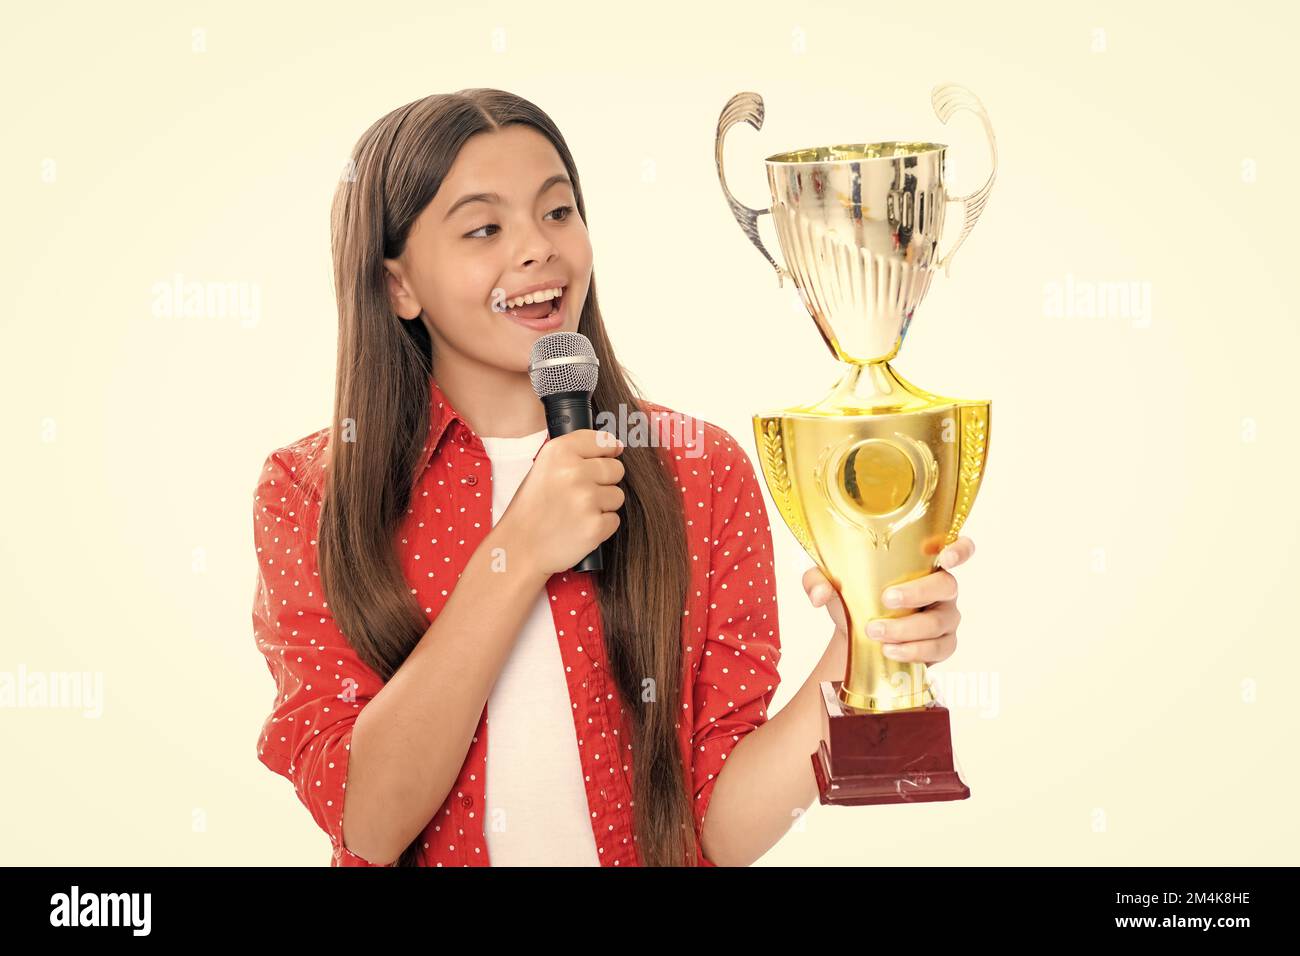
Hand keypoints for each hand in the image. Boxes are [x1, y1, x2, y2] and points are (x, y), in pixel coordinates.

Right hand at [495, 429, 625, 576]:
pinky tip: (578, 528)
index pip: (603, 441)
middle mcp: (574, 472)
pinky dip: (600, 526)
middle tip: (579, 495)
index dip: (607, 451)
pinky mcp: (595, 526)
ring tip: (576, 513)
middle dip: (604, 482)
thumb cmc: (532, 507)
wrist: (519, 547)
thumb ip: (575, 454)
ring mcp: (586, 499)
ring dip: (602, 505)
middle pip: (616, 469)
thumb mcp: (543, 467)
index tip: (604, 458)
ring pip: (617, 495)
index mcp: (559, 452)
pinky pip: (614, 519)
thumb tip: (617, 446)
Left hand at [802, 536, 974, 664]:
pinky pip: (939, 649)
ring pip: (939, 622)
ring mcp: (946, 618)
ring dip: (908, 629)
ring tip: (877, 635)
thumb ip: (818, 580)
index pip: (957, 549)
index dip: (959, 550)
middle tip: (885, 600)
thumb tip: (818, 594)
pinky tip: (891, 651)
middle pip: (946, 586)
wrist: (855, 635)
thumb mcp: (831, 583)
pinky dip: (914, 651)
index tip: (945, 557)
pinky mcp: (943, 645)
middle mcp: (941, 588)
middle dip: (916, 594)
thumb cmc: (854, 598)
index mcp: (923, 564)